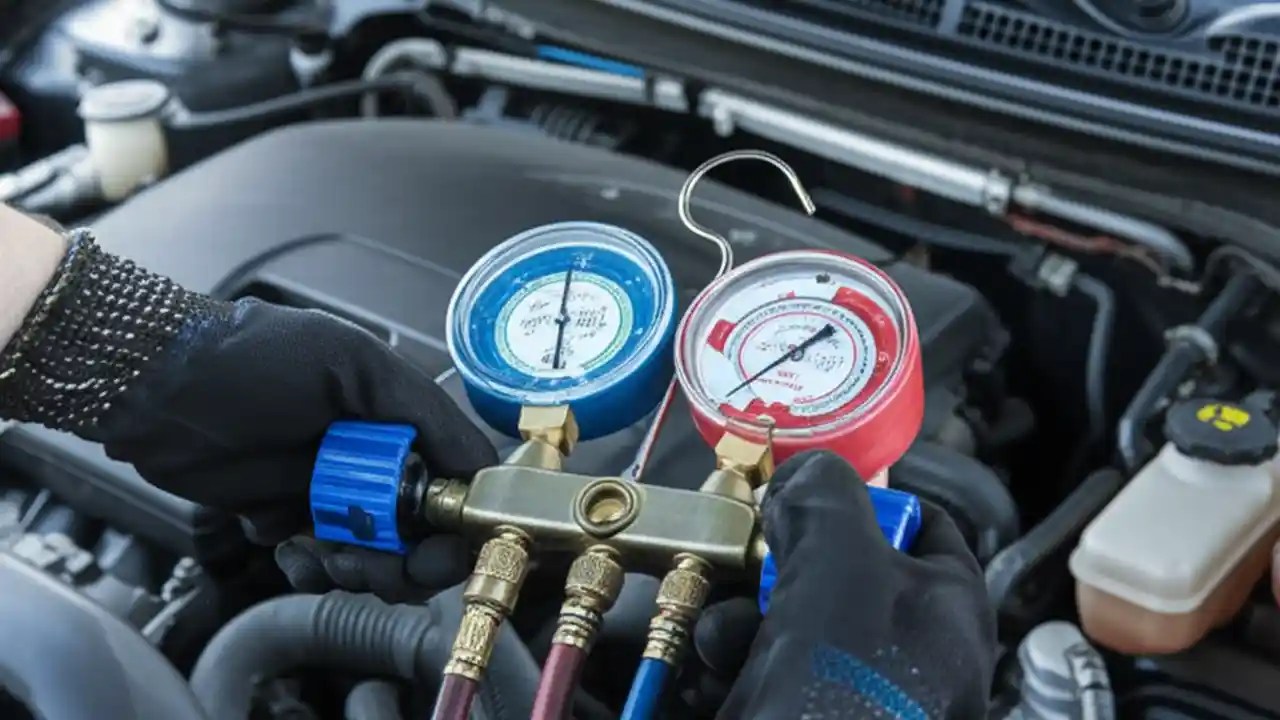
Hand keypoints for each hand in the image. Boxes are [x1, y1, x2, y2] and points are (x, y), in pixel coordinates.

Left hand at [93, 298, 494, 593]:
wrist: (158, 387)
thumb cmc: (252, 357)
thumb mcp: (352, 362)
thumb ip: (423, 412)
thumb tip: (483, 466)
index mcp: (401, 419)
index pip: (460, 480)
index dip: (459, 524)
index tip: (439, 549)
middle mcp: (378, 459)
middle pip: (425, 535)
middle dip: (405, 561)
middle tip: (373, 563)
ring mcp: (335, 492)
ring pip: (378, 558)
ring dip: (359, 568)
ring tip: (321, 552)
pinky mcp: (291, 520)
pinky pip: (323, 565)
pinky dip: (313, 569)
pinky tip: (289, 548)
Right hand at [695, 451, 995, 718]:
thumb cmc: (848, 681)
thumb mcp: (838, 554)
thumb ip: (824, 497)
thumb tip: (807, 475)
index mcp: (948, 609)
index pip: (924, 527)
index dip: (866, 502)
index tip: (814, 495)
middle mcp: (915, 655)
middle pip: (843, 573)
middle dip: (783, 567)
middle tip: (754, 559)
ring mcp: (863, 696)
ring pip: (796, 626)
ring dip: (748, 620)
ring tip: (731, 636)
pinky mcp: (811, 719)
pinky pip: (770, 675)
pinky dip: (738, 667)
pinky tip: (720, 671)